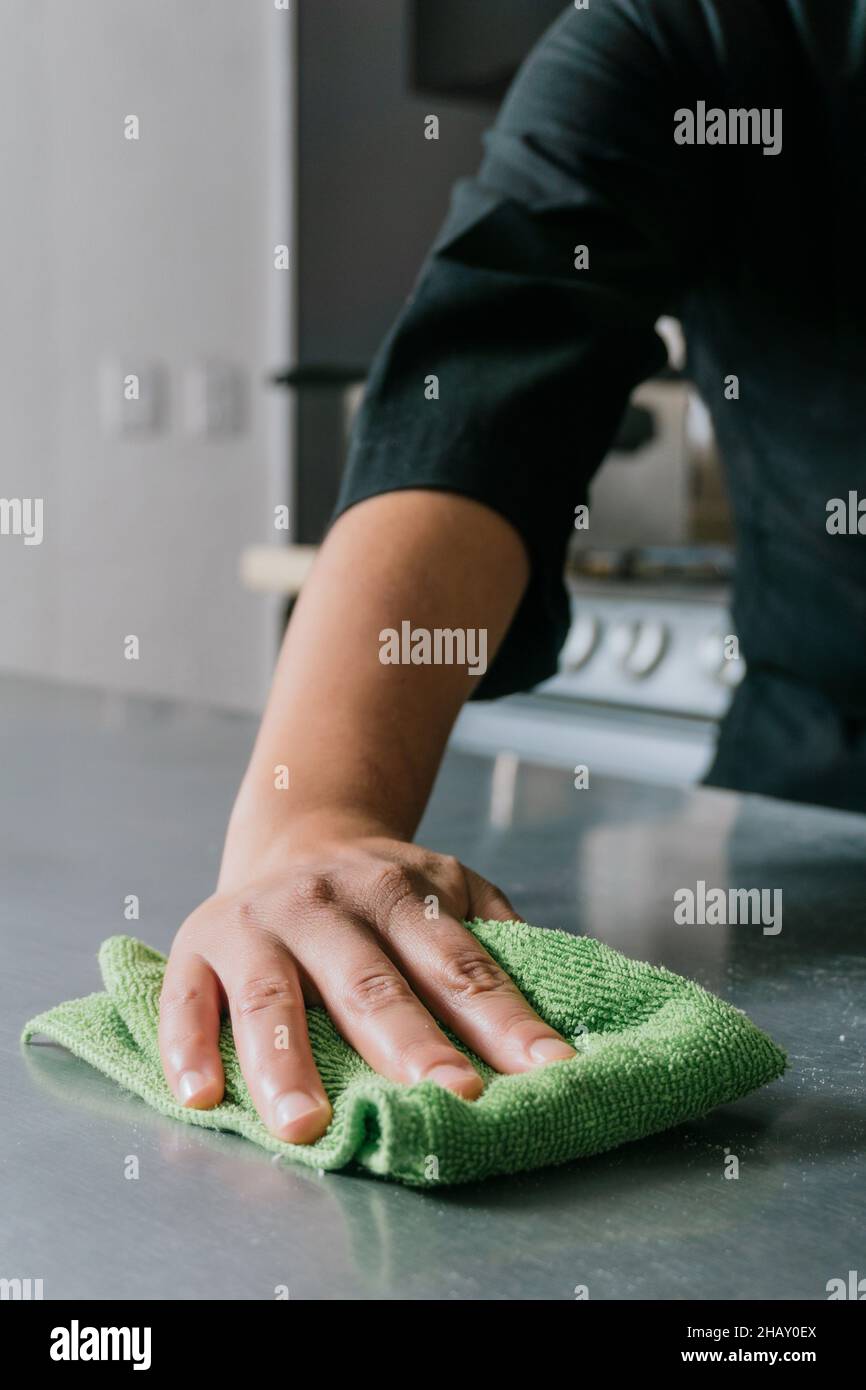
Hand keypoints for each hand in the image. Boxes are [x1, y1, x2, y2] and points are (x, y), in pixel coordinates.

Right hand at [158, 822, 575, 1143]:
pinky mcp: (197, 947)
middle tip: (449, 1101)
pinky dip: (189, 1047)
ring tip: (308, 1125)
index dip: (503, 1020)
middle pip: (373, 983)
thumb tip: (555, 1014)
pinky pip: (187, 1000)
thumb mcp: (450, 887)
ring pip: (274, 996)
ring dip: (289, 1063)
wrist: (297, 835)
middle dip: (414, 1046)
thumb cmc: (385, 892)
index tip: (544, 1071)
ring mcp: (258, 925)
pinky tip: (203, 1095)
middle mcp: (329, 904)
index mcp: (402, 894)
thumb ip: (496, 936)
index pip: (460, 966)